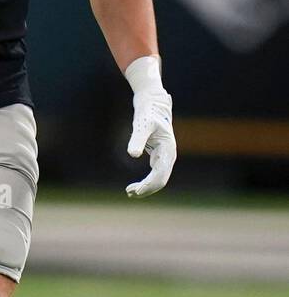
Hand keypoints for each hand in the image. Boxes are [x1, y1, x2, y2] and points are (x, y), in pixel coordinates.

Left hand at [124, 55, 176, 197]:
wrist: (152, 103)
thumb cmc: (148, 113)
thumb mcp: (142, 125)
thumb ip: (137, 139)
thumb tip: (133, 154)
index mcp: (167, 151)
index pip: (160, 175)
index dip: (149, 185)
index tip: (135, 191)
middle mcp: (168, 156)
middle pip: (160, 180)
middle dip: (146, 189)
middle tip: (129, 193)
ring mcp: (164, 157)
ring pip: (158, 179)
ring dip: (145, 188)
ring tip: (129, 192)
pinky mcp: (158, 156)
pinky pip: (154, 174)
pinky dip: (145, 182)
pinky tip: (134, 186)